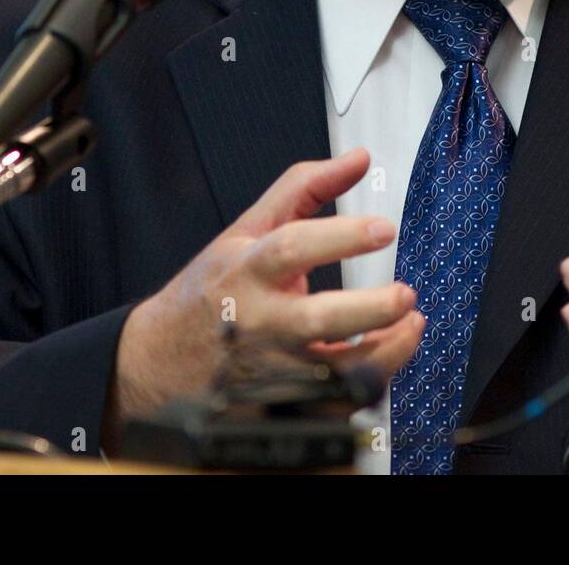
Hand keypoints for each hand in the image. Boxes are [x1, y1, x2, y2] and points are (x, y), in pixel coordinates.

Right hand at [104, 148, 422, 449]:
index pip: (292, 247)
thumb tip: (359, 159)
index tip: (384, 228)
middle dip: (370, 308)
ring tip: (409, 326)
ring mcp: (269, 371)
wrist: (158, 363)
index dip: (341, 236)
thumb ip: (303, 189)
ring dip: (383, 355)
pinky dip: (366, 389)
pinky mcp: (279, 409)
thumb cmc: (211, 292)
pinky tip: (384, 362)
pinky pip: (334, 408)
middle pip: (317, 319)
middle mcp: (258, 322)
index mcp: (247, 270)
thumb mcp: (245, 230)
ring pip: (334, 374)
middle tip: (404, 294)